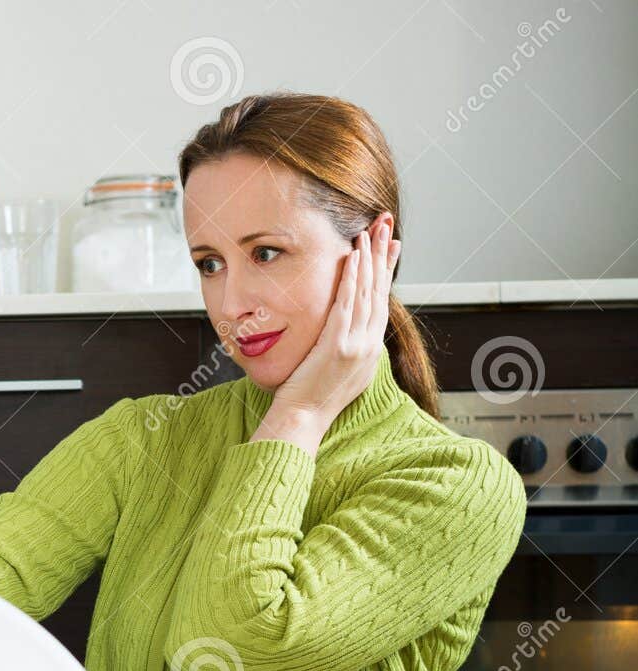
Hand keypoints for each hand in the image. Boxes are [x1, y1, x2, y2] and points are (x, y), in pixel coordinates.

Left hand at [267, 219, 400, 429]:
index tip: (391, 246)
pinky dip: (352, 277)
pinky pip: (347, 303)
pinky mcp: (338, 345)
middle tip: (386, 226)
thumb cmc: (311, 400)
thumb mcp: (340, 373)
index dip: (386, 271)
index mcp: (370, 351)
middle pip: (380, 291)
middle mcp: (369, 346)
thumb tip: (351, 334)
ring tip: (369, 231)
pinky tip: (353, 256)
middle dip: (383, 255)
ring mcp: (356, 345)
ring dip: (369, 258)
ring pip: (367, 293)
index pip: (382, 302)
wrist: (303, 421)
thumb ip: (349, 350)